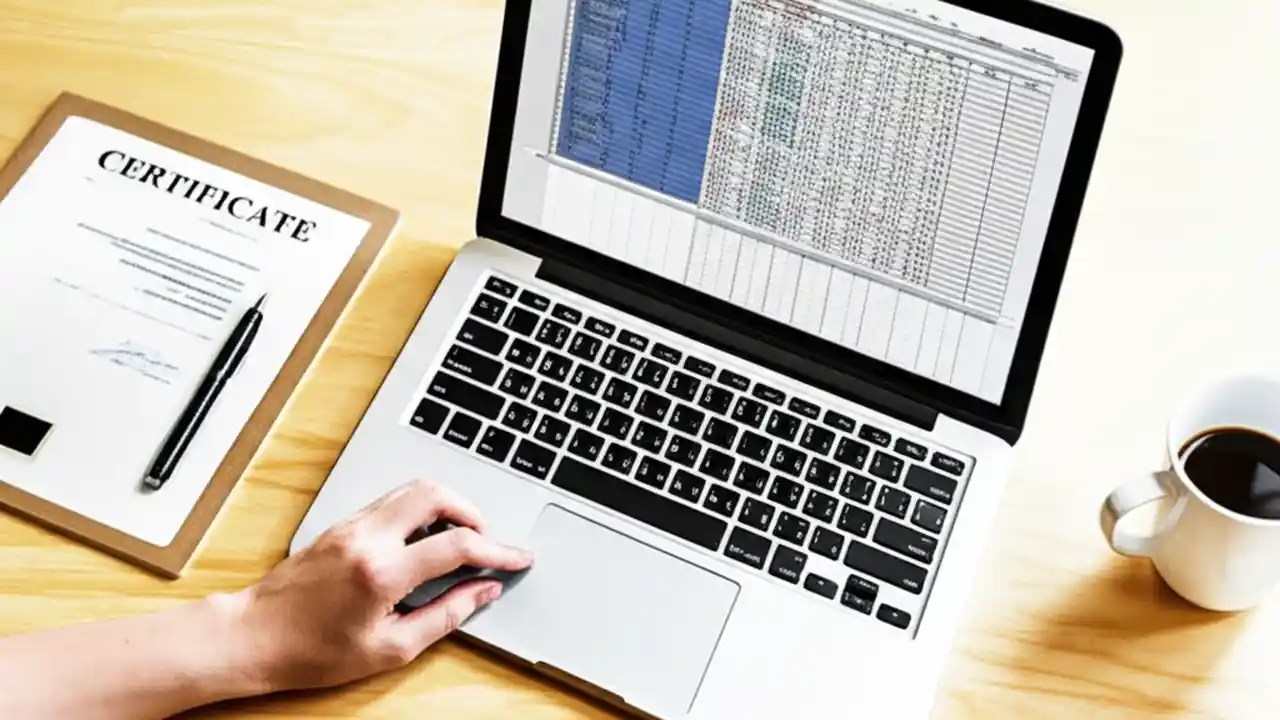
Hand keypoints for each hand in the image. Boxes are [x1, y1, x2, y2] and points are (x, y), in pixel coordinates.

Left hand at [227, 479, 533, 690]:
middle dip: (473, 513)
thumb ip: (446, 616)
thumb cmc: (313, 652)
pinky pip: (391, 501)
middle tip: (486, 541)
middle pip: (437, 495)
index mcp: (383, 572)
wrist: (254, 636)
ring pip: (413, 489)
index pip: (457, 545)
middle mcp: (368, 538)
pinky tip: (424, 539)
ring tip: (458, 539)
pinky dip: (419, 511)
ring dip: (446, 507)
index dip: (497, 551)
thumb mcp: (391, 649)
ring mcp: (351, 525)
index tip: (517, 558)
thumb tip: (482, 592)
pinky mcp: (341, 524)